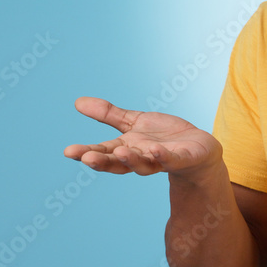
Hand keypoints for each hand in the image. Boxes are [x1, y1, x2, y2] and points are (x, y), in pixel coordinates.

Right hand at [63, 97, 221, 177]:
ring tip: (119, 152)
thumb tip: (78, 102)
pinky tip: (156, 150)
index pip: (103, 152)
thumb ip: (109, 114)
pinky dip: (163, 156)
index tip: (69, 152)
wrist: (197, 147)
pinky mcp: (181, 159)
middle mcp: (140, 158)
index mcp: (126, 149)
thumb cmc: (162, 137)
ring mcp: (160, 160)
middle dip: (102, 161)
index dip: (86, 153)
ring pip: (142, 164)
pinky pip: (171, 160)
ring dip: (130, 159)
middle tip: (86, 157)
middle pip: (117, 163)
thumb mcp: (134, 122)